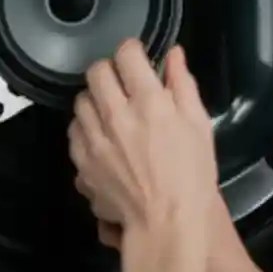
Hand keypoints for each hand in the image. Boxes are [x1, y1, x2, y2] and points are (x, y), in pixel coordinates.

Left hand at [68, 40, 221, 261]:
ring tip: (110, 110)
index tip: (136, 56)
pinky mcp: (83, 161)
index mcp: (149, 102)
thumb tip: (173, 55)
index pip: (126, 55)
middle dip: (109, 70)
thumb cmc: (191, 174)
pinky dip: (84, 128)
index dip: (131, 50)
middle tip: (121, 81)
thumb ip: (182, 85)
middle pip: (96, 72)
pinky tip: (100, 135)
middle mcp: (117, 116)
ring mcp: (95, 139)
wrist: (166, 221)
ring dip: (94, 99)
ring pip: (81, 101)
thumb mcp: (199, 124)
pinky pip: (73, 131)